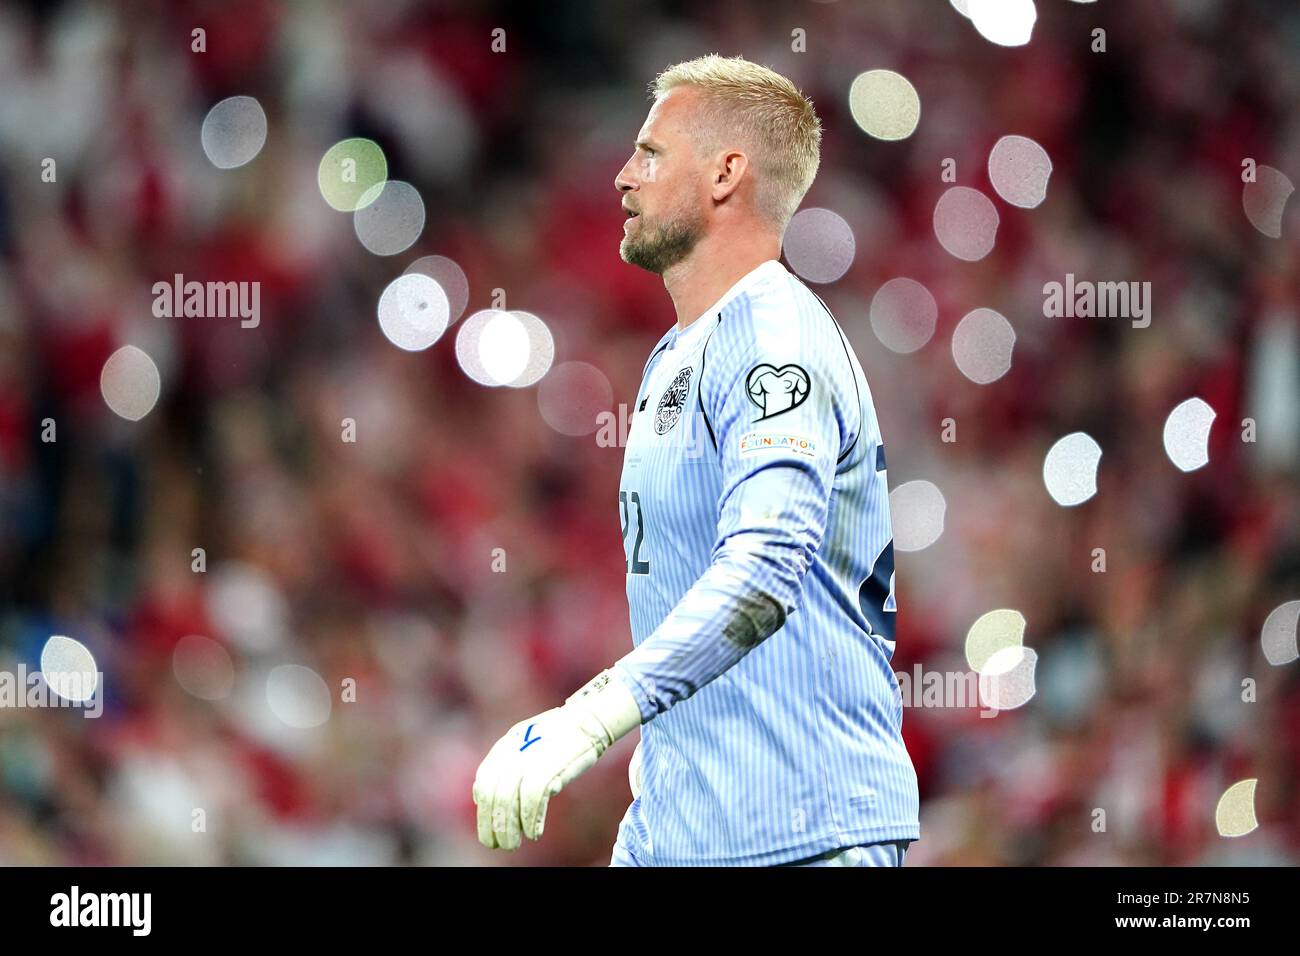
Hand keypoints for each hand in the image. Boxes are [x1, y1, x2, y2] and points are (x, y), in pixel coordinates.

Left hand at [473, 669, 641, 849]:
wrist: (587, 720)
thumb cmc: (558, 737)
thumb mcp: (522, 745)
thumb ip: (501, 768)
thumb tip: (478, 794)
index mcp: (504, 748)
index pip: (484, 785)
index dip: (484, 813)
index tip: (490, 832)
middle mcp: (511, 753)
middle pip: (493, 796)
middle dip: (494, 825)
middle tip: (502, 845)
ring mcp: (528, 759)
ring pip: (508, 801)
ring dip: (510, 828)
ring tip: (515, 843)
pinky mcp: (548, 766)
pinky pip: (533, 800)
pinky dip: (531, 820)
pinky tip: (534, 833)